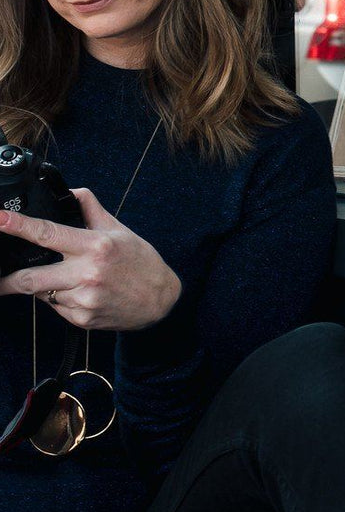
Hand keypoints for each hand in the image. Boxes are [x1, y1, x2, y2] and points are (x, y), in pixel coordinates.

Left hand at [0, 189, 180, 330]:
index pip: (48, 233)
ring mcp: (84, 300)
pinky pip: (56, 307)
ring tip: (65, 281)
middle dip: (9, 279)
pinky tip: (79, 294)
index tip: (0, 220)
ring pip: (42, 293)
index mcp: (96, 247)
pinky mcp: (83, 319)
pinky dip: (59, 300)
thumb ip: (91, 209)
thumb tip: (71, 192)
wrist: (162, 300)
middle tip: (2, 278)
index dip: (18, 226)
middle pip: (29, 278)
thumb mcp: (120, 230)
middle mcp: (88, 274)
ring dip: (43, 287)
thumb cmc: (142, 263)